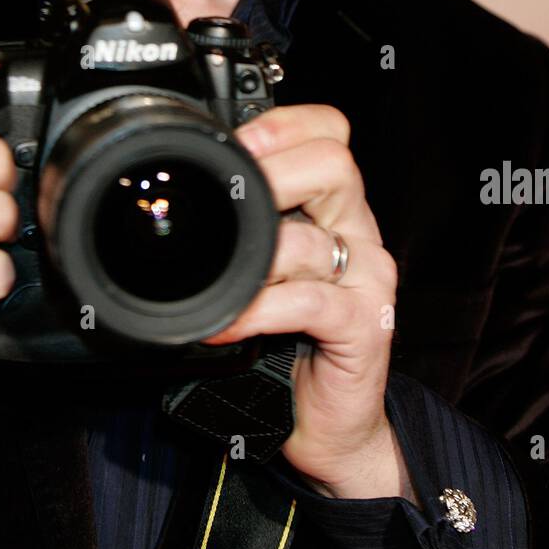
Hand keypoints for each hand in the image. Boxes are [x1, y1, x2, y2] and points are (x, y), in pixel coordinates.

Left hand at [205, 104, 404, 499]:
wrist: (331, 422)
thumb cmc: (291, 342)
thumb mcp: (265, 271)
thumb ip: (247, 230)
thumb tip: (180, 199)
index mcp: (334, 205)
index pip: (328, 131)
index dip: (282, 125)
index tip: (232, 145)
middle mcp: (358, 229)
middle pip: (334, 162)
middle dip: (271, 172)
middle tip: (227, 202)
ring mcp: (368, 275)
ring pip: (311, 237)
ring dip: (252, 259)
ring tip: (215, 281)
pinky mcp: (366, 322)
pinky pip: (308, 300)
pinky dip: (257, 309)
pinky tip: (226, 322)